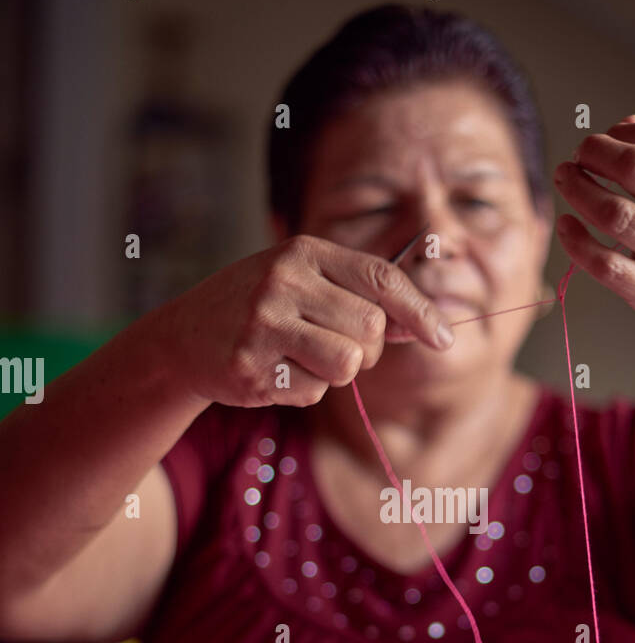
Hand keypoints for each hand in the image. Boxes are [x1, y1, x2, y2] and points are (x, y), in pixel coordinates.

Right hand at [161, 234, 454, 408]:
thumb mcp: (307, 285)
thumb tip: (427, 327)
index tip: (444, 339)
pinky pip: (311, 391)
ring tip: (304, 358)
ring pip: (347, 364)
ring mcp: (263, 324)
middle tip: (334, 345)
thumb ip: (362, 299)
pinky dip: (303, 389)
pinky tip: (274, 370)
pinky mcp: (249, 367)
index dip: (420, 311)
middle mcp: (283, 281)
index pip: (382, 279)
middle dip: (367, 348)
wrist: (182, 337)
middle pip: (371, 329)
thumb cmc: (260, 308)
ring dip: (336, 372)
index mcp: (304, 252)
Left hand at [553, 117, 634, 392]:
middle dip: (594, 153)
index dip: (618, 134)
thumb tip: (625, 125)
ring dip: (578, 190)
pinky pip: (606, 265)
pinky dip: (577, 243)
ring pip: (615, 214)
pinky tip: (566, 227)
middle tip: (577, 156)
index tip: (603, 141)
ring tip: (566, 179)